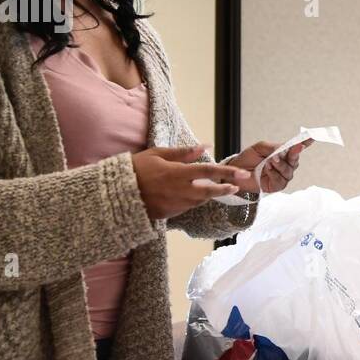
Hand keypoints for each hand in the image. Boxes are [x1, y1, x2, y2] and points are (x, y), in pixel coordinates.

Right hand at [132, 145, 250, 219]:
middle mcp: (180, 191)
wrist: (117, 194)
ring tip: (218, 188)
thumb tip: (205, 146)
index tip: (242, 173)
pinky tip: (193, 193)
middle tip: (237, 186)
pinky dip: (194, 200)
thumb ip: (183, 152)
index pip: (209, 172)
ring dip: (209, 194)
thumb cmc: (137, 169)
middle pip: (210, 192)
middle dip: (226, 189)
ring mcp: (176, 204)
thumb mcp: (157, 154)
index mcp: (178, 173)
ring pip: (200, 200)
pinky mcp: (171, 213)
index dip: (227, 173)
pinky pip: (188, 206)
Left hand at [228, 139, 311, 193]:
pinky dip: (274, 174)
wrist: (236, 171)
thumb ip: (274, 147)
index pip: (297, 148)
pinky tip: (267, 169)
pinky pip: (280, 181)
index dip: (306, 142)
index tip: (311, 137)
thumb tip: (285, 149)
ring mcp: (282, 176)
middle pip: (295, 160)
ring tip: (269, 161)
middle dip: (294, 154)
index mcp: (283, 154)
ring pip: (288, 171)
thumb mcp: (260, 147)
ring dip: (280, 165)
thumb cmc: (249, 159)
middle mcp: (285, 165)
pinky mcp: (277, 186)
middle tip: (294, 148)